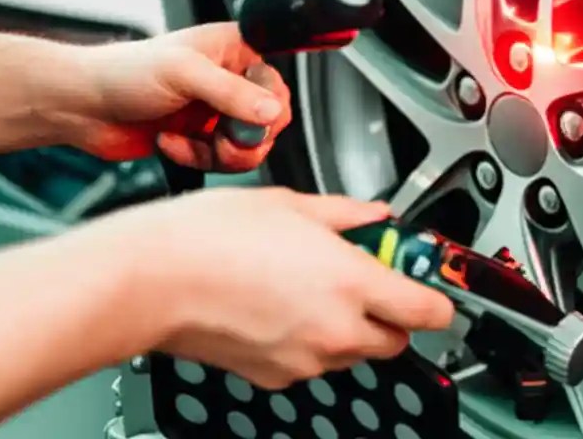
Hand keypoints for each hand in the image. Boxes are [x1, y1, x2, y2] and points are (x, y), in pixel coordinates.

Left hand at [72, 23, 291, 171]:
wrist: (81, 106)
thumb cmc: (124, 72)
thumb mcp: (183, 73)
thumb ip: (232, 92)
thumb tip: (272, 111)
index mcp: (234, 51)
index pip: (277, 86)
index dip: (266, 109)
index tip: (245, 119)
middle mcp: (230, 82)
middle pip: (269, 124)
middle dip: (244, 139)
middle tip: (219, 138)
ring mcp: (216, 113)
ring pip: (249, 148)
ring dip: (222, 154)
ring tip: (194, 144)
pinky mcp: (201, 141)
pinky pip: (222, 162)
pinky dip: (198, 160)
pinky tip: (171, 144)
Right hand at [105, 187, 454, 387]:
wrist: (146, 280)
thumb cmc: (207, 237)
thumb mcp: (291, 205)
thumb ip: (347, 215)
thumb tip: (375, 216)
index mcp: (352, 282)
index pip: (430, 312)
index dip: (436, 299)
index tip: (428, 283)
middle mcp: (336, 328)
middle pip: (398, 339)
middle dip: (393, 314)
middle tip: (368, 278)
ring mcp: (305, 358)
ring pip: (355, 352)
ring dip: (350, 326)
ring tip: (310, 285)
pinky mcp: (274, 376)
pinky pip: (312, 362)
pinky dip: (309, 341)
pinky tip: (280, 306)